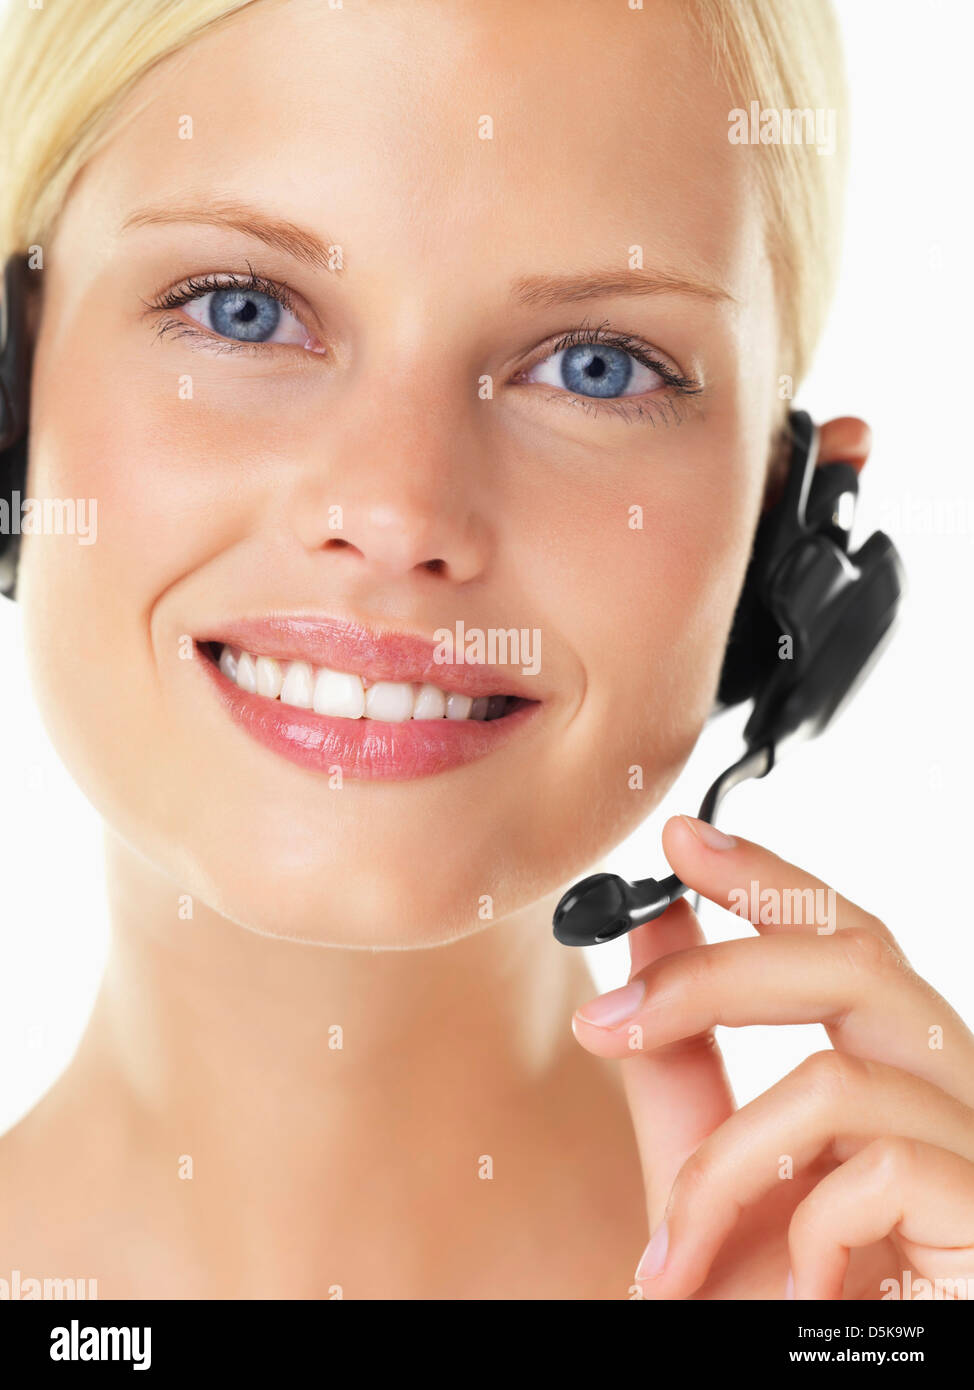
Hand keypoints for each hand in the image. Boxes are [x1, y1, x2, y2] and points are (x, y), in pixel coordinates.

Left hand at [571, 815, 973, 1299]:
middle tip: (603, 1023)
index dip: (771, 879)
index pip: (848, 938)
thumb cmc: (777, 1305)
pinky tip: (800, 1288)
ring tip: (670, 1260)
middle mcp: (951, 1094)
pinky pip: (885, 1166)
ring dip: (722, 1170)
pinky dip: (807, 1227)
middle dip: (713, 978)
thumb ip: (683, 1059)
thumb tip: (653, 925)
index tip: (679, 841)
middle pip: (857, 961)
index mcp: (894, 1072)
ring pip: (839, 1077)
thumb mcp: (710, 1172)